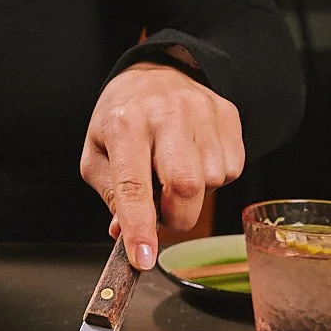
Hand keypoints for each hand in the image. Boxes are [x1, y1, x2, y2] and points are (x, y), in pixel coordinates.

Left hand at [79, 63, 244, 269]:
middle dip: (176, 215)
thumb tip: (125, 234)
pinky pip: (231, 170)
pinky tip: (194, 158)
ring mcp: (202, 112)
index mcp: (125, 124)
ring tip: (174, 169)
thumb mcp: (98, 153)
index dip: (139, 227)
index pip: (133, 186)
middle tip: (161, 207)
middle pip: (186, 187)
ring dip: (193, 193)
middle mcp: (166, 114)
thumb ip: (111, 195)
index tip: (143, 258)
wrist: (158, 71)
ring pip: (212, 182)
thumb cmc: (123, 119)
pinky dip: (213, 176)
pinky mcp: (228, 115)